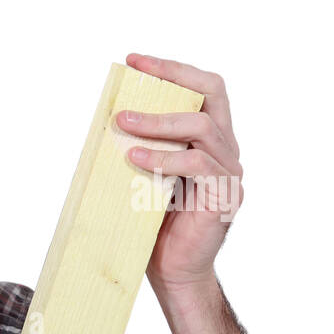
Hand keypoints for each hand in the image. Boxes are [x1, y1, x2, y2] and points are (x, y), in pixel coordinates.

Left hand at [116, 53, 243, 294]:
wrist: (173, 273)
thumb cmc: (153, 226)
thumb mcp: (141, 177)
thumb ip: (138, 148)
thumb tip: (105, 121)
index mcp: (209, 140)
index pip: (202, 89)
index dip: (171, 70)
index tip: (134, 60)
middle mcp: (225, 150)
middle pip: (212, 95)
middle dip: (169, 80)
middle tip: (128, 84)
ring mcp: (228, 172)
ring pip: (202, 128)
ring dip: (158, 122)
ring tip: (122, 123)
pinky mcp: (223, 196)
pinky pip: (196, 165)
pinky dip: (163, 158)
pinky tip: (134, 159)